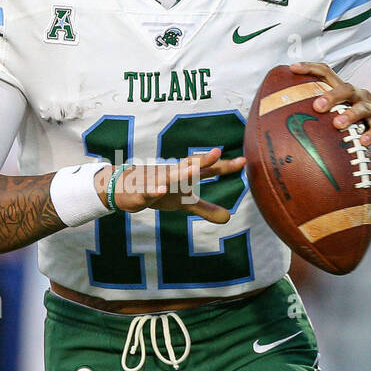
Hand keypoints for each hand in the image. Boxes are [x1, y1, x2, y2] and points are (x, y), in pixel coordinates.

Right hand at [96, 147, 245, 223]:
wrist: (126, 188)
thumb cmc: (160, 191)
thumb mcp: (184, 203)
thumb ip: (206, 209)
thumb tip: (229, 218)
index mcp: (185, 175)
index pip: (207, 169)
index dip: (224, 166)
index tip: (244, 161)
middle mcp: (173, 174)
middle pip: (190, 166)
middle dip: (203, 160)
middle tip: (217, 152)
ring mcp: (158, 181)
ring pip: (170, 176)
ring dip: (181, 172)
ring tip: (194, 169)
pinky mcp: (142, 192)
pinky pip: (149, 191)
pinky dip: (154, 190)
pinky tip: (161, 190)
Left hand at [290, 61, 370, 166]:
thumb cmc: (353, 129)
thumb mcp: (335, 120)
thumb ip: (315, 119)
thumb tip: (279, 125)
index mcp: (343, 92)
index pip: (326, 73)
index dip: (310, 68)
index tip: (292, 68)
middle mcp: (358, 96)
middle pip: (346, 88)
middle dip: (331, 95)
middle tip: (317, 106)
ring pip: (362, 106)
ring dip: (350, 114)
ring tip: (338, 124)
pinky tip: (362, 141)